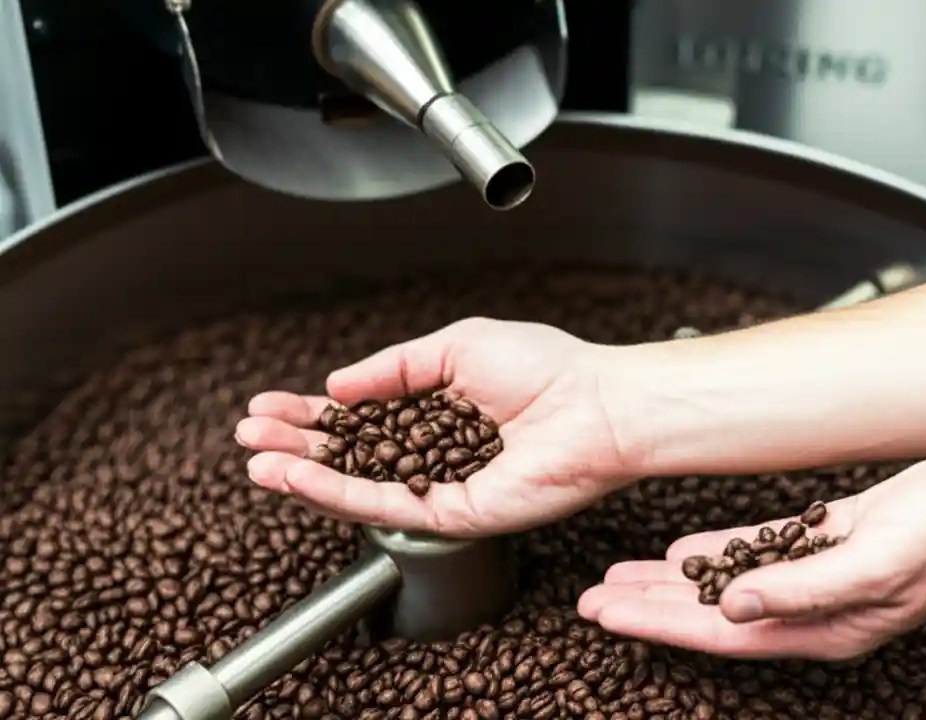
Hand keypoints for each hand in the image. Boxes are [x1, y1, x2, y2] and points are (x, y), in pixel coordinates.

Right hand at [234, 318, 633, 535]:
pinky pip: (387, 506)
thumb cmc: (546, 368)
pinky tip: (300, 478)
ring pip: (358, 485)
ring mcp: (442, 485)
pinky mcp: (453, 513)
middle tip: (248, 436)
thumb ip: (394, 368)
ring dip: (303, 474)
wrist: (596, 405)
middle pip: (349, 454)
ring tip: (257, 462)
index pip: (360, 415)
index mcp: (436, 408)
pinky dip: (339, 492)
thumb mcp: (455, 347)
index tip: (269, 407)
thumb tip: (338, 385)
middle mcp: (434, 450)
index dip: (313, 413)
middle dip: (296, 445)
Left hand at [577, 442, 925, 659]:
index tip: (603, 613)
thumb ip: (802, 588)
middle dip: (649, 609)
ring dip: (673, 584)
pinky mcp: (831, 543)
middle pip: (713, 617)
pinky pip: (760, 554)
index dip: (656, 624)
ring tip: (620, 580)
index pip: (719, 634)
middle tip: (590, 601)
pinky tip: (683, 552)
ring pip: (728, 587)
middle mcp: (817, 611)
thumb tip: (730, 608)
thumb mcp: (876, 560)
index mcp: (825, 627)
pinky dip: (718, 553)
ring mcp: (823, 579)